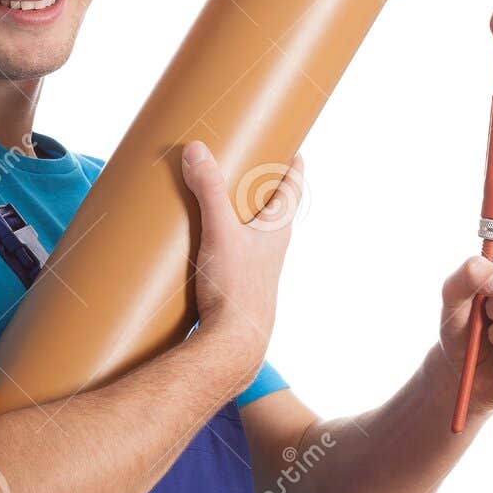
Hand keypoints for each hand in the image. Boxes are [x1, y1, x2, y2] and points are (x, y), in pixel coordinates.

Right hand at [181, 141, 304, 385]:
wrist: (234, 342)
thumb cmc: (235, 287)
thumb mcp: (220, 231)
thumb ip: (210, 190)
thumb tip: (197, 149)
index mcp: (277, 229)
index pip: (292, 189)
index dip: (294, 167)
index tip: (295, 149)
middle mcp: (273, 248)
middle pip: (274, 209)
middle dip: (263, 187)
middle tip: (249, 166)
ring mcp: (258, 268)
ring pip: (255, 234)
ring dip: (242, 216)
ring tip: (220, 201)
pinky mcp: (239, 285)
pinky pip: (237, 253)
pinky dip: (227, 240)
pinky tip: (205, 244)